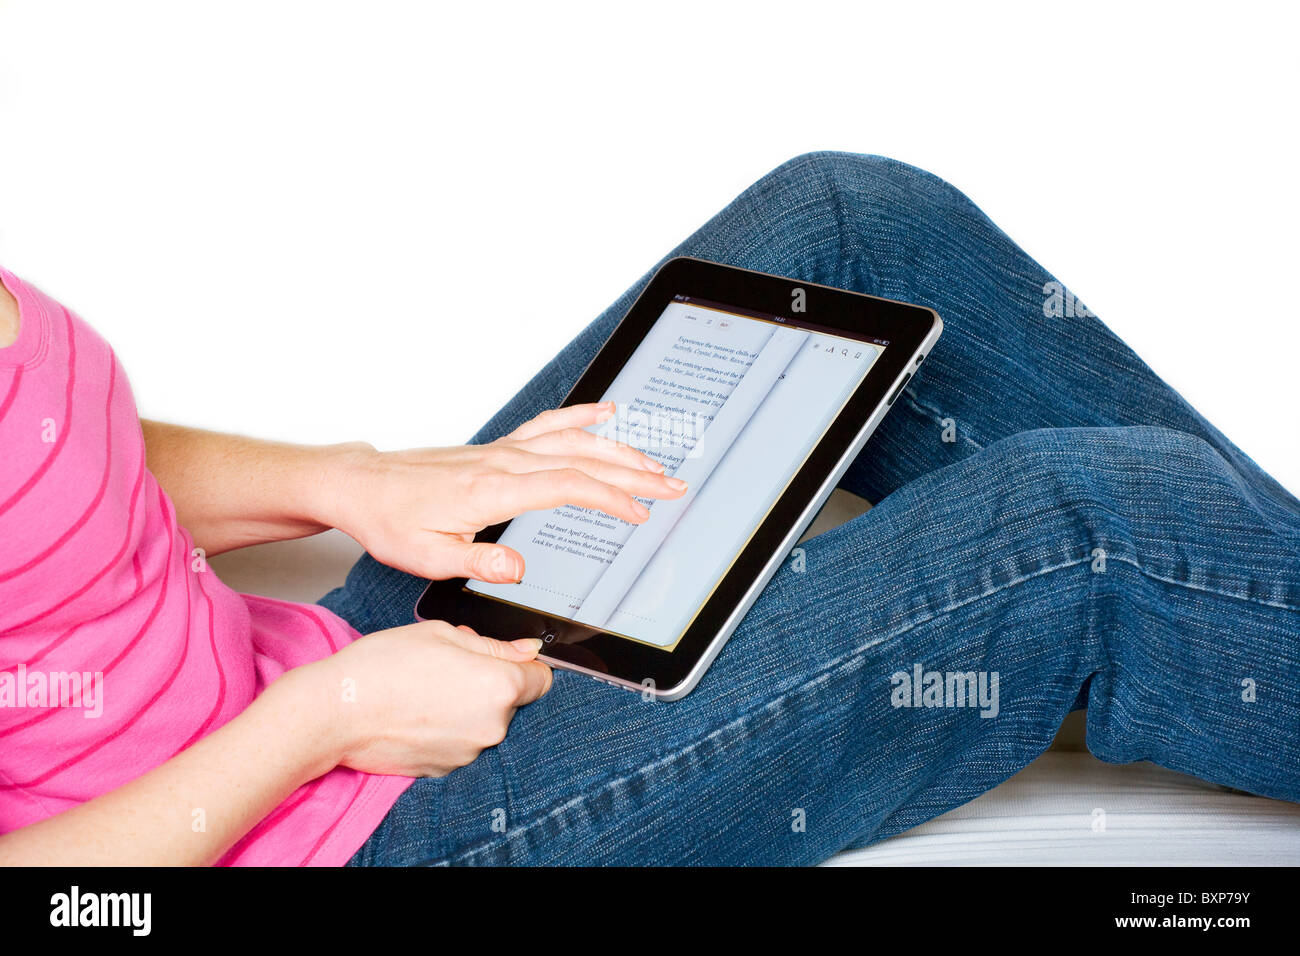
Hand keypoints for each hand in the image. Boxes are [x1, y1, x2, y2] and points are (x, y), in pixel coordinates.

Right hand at [297, 619, 552, 777]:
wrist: (335, 712)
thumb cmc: (383, 666)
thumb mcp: (443, 634)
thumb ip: (493, 645)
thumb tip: (527, 650)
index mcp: (499, 687)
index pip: (542, 679)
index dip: (525, 665)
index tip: (506, 658)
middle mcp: (492, 726)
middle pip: (511, 702)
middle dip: (490, 684)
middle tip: (450, 667)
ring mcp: (469, 752)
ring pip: (484, 723)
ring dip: (467, 708)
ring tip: (426, 691)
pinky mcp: (445, 769)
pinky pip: (460, 742)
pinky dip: (447, 729)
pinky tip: (417, 713)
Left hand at [326, 402, 686, 581]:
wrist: (363, 485)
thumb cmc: (391, 521)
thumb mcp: (428, 557)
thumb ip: (478, 562)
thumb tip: (518, 569)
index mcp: (492, 490)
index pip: (567, 487)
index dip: (611, 498)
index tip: (641, 513)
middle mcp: (503, 463)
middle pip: (582, 460)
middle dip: (633, 473)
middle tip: (673, 486)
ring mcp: (502, 451)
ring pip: (572, 441)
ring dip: (618, 449)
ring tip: (655, 463)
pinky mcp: (497, 449)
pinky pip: (548, 426)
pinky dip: (581, 417)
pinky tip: (606, 412)